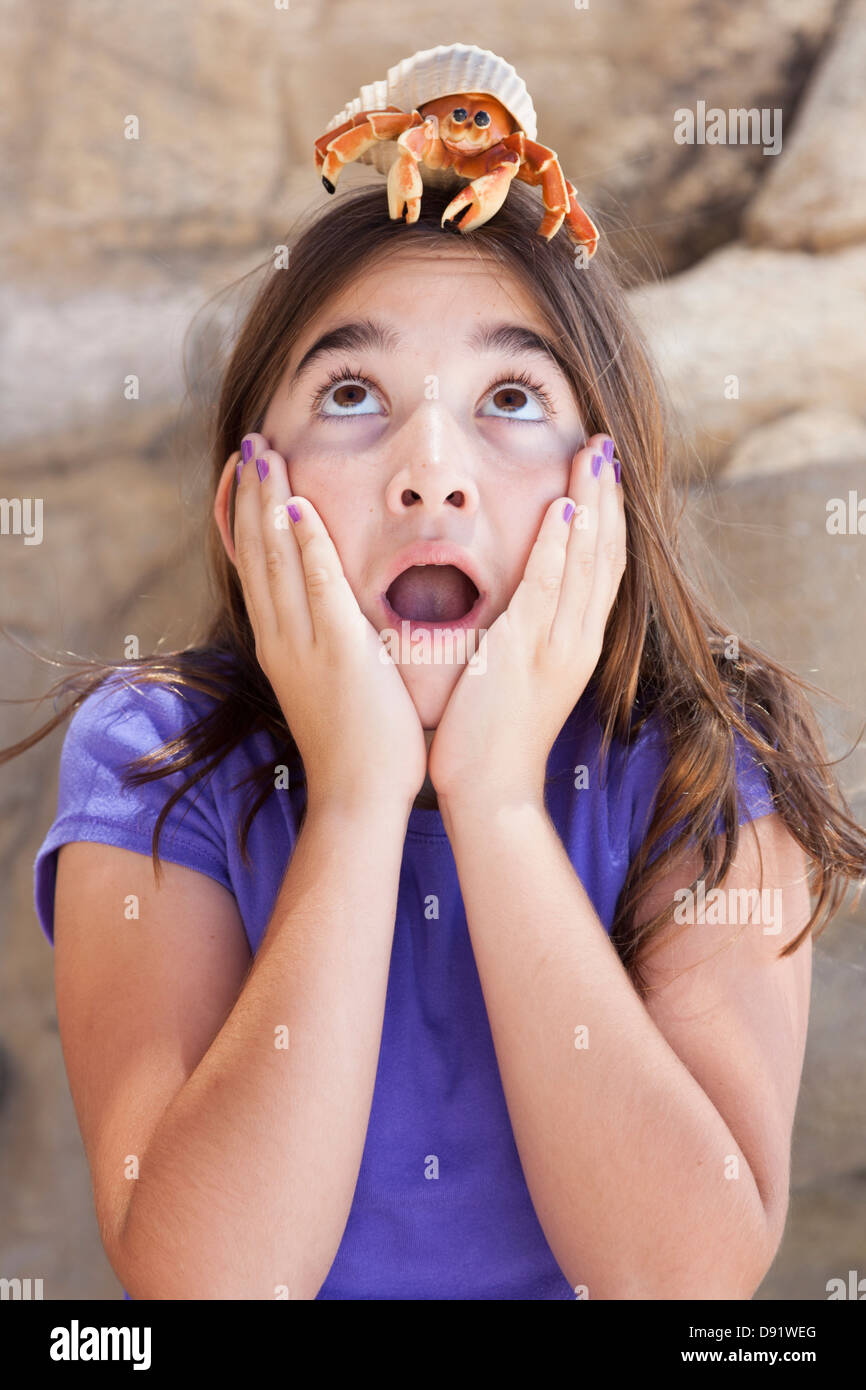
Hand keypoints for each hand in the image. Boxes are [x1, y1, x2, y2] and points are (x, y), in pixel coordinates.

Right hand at [232, 434, 427, 816]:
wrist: (357, 798)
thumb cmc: (358, 748)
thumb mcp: (332, 686)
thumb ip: (331, 646)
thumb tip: (341, 618)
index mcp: (281, 645)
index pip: (257, 568)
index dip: (249, 517)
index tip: (248, 474)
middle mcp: (281, 638)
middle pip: (257, 551)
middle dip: (250, 494)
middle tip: (250, 445)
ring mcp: (304, 644)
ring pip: (277, 558)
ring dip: (268, 501)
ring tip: (263, 453)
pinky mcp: (339, 651)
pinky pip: (318, 585)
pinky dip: (305, 544)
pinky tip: (298, 505)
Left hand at [428, 436, 625, 813]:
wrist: (492, 793)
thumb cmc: (494, 738)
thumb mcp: (520, 675)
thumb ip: (525, 635)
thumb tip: (517, 602)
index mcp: (577, 644)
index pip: (602, 567)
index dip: (606, 516)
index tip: (602, 472)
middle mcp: (579, 640)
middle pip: (606, 554)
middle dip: (607, 496)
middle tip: (605, 445)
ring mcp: (558, 647)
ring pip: (587, 562)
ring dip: (591, 504)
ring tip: (593, 456)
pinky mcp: (526, 654)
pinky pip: (549, 590)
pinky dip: (560, 548)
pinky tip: (563, 509)